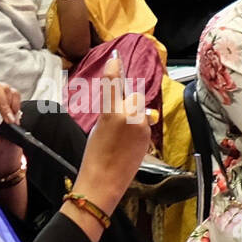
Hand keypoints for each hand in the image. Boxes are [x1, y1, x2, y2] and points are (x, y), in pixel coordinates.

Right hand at [63, 56, 152, 234]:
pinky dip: (138, 128)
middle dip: (129, 102)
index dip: (114, 70)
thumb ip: (111, 114)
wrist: (104, 182)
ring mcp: (141, 128)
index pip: (112, 85)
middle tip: (118, 119)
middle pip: (134, 97)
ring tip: (122, 136)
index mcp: (110, 114)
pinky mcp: (147, 138)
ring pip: (141, 111)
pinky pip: (144, 124)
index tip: (115, 59)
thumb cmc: (94, 157)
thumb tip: (122, 107)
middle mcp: (129, 117)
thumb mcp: (97, 129)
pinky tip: (127, 143)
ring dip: (134, 116)